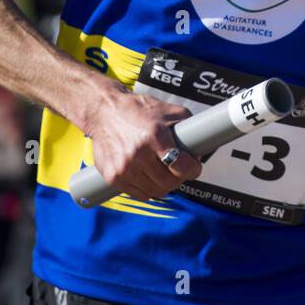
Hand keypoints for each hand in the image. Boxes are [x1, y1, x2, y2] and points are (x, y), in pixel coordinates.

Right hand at [82, 82, 202, 201]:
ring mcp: (124, 168)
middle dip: (180, 178)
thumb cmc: (137, 109)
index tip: (194, 168)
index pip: (182, 167)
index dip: (193, 169)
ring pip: (155, 191)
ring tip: (166, 174)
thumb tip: (201, 144)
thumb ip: (187, 123)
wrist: (103, 111)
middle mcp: (138, 154)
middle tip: (181, 171)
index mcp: (154, 136)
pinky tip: (151, 179)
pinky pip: (139, 194)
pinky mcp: (113, 176)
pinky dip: (148, 190)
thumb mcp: (167, 109)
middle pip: (169, 182)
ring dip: (165, 186)